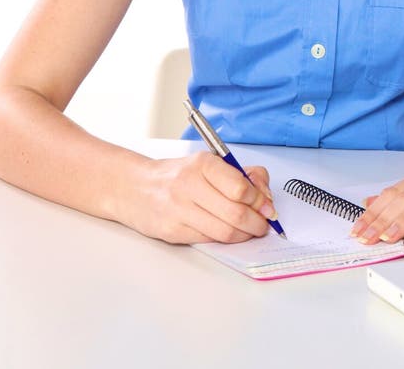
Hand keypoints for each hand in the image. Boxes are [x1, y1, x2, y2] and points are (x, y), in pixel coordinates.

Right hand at [124, 151, 277, 243]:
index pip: (240, 188)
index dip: (260, 201)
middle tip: (264, 225)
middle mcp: (189, 185)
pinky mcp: (172, 231)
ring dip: (244, 235)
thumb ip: (241, 174)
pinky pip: (209, 240)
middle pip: (235, 213)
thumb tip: (265, 196)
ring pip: (224, 232)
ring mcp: (179, 210)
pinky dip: (225, 240)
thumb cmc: (177, 175)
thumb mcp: (209, 163)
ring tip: (250, 231)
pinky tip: (229, 233)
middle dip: (257, 223)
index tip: (268, 207)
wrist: (135, 188)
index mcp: (202, 164)